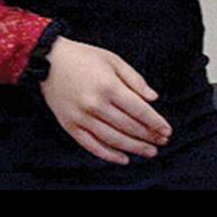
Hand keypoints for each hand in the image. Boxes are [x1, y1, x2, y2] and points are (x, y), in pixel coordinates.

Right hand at [39, 36, 171, 164]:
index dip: (155, 122)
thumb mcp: (113, 60)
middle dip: (148, 136)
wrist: (49, 61)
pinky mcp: (70, 126)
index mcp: (109, 86)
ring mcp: (81, 117)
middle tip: (162, 142)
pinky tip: (123, 158)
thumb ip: (135, 80)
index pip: (139, 110)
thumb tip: (153, 98)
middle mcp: (95, 104)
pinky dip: (108, 154)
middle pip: (128, 126)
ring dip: (133, 148)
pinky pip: (91, 145)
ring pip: (113, 139)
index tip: (167, 130)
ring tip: (149, 151)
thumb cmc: (84, 57)